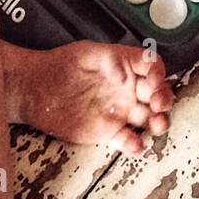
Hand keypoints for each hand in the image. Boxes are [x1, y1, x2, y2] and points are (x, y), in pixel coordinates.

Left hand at [13, 40, 173, 154]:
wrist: (34, 89)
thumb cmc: (59, 66)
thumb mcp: (85, 53)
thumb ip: (109, 60)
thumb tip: (125, 74)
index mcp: (125, 66)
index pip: (152, 66)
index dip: (158, 73)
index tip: (153, 81)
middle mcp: (127, 88)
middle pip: (157, 94)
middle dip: (164, 99)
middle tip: (159, 106)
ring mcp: (119, 111)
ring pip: (149, 118)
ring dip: (158, 123)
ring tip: (156, 125)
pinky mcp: (108, 132)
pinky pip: (128, 140)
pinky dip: (135, 144)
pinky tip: (133, 143)